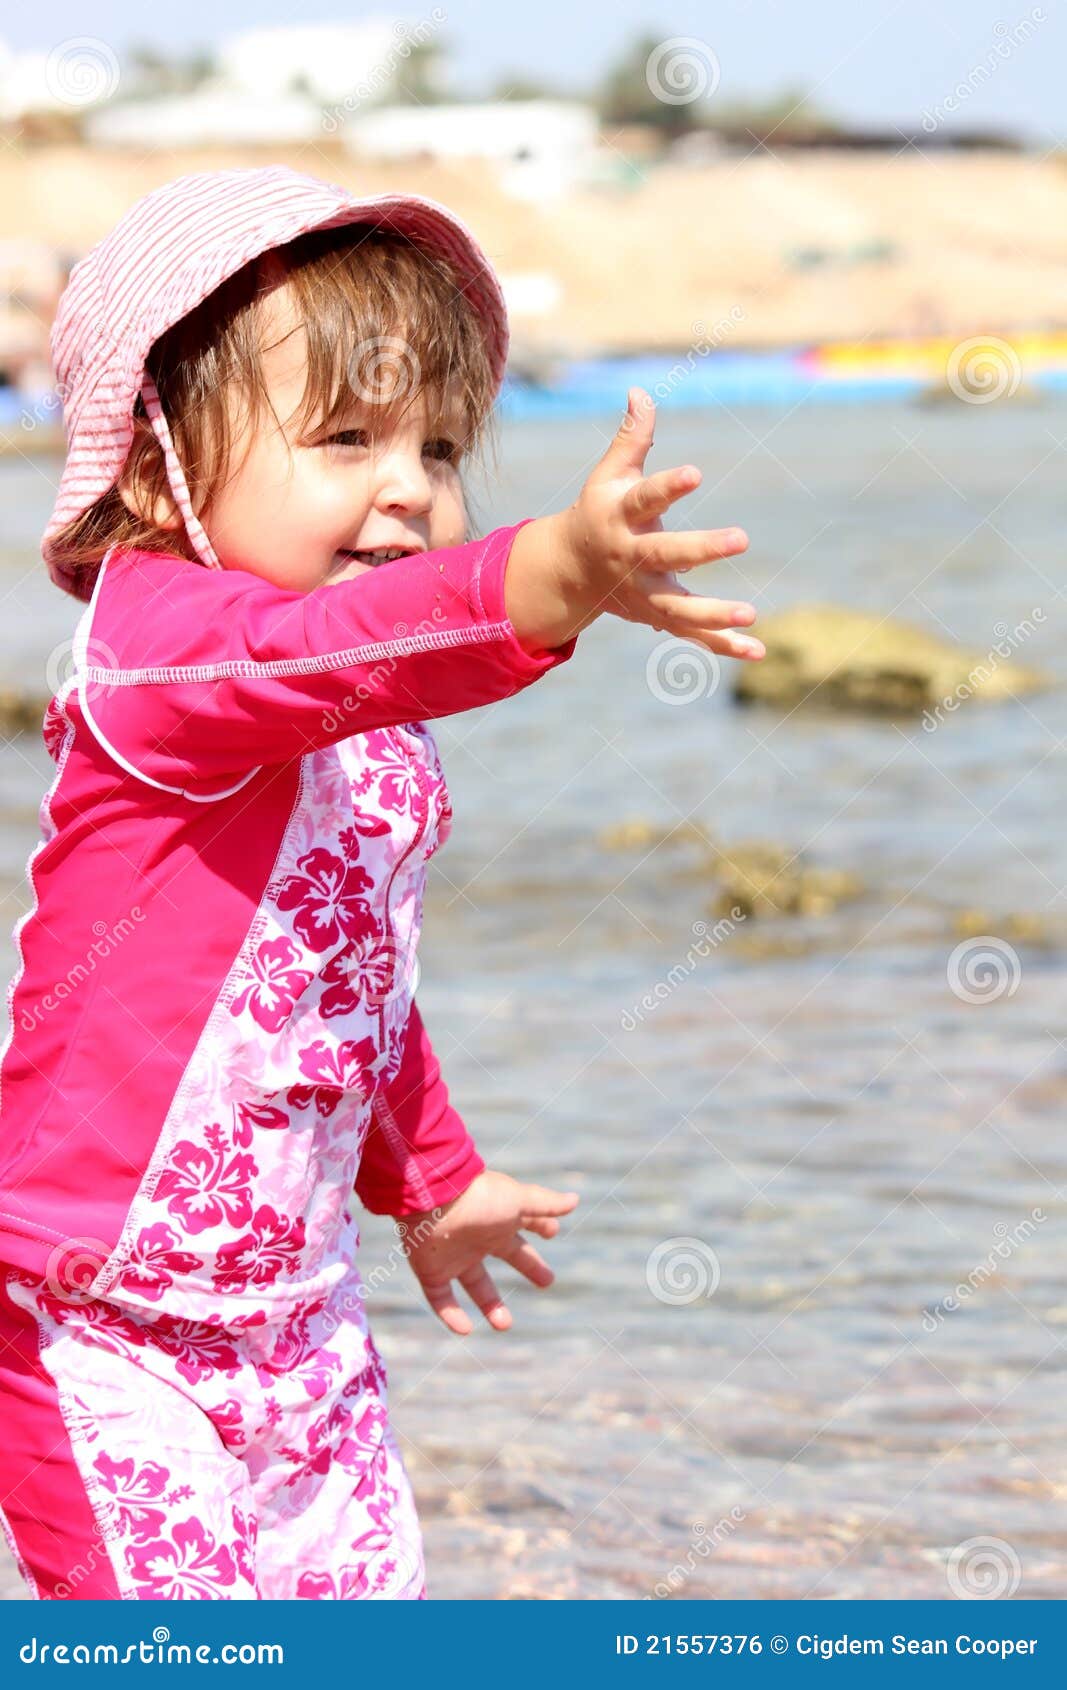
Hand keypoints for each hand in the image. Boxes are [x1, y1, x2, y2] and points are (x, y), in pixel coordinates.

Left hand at [395, 1169, 579, 1334]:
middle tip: (548, 1282)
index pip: (526, 1225)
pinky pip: (440, 1298)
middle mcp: (479, 1237)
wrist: (431, 1199)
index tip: (553, 1233)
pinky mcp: (431, 1270)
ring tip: (505, 1325)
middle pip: (508, 1255)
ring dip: (490, 1305)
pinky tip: (466, 1329)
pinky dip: (451, 1315)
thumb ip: (545, 1204)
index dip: (542, 1227)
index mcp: (499, 1220)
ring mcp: (454, 1255)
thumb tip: (575, 1199)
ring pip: (475, 1284)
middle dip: (528, 1266)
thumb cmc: (479, 1198)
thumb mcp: (518, 1201)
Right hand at [505, 386, 764, 657]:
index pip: (646, 498)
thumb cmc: (598, 511)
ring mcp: (643, 591)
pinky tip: (757, 649)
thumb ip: (631, 438)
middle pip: (665, 554)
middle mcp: (631, 558)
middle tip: (741, 538)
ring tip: (751, 614)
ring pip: (678, 607)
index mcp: (621, 517)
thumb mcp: (608, 475)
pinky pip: (690, 634)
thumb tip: (641, 391)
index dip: (669, 486)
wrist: (568, 572)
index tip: (695, 473)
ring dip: (713, 614)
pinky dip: (721, 645)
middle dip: (701, 549)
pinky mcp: (657, 614)